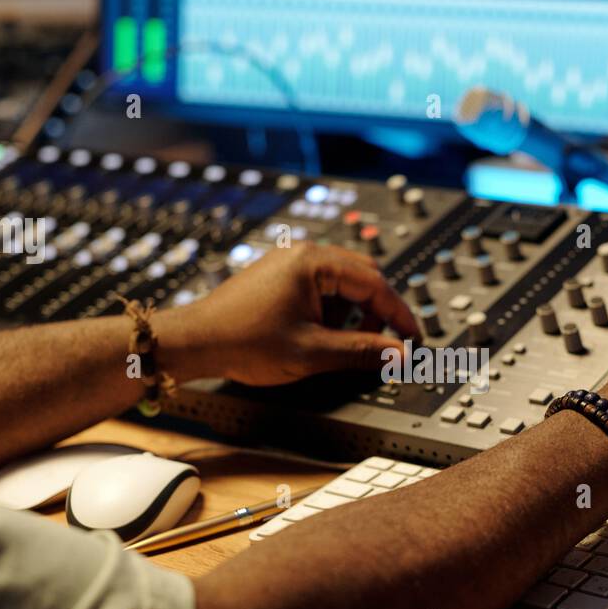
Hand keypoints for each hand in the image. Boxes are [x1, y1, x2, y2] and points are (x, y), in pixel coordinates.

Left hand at [157, 243, 417, 385]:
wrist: (195, 343)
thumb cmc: (243, 342)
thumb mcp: (312, 353)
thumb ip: (361, 351)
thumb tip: (397, 353)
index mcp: (313, 263)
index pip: (375, 283)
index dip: (398, 315)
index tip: (412, 339)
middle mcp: (302, 254)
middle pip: (363, 276)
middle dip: (378, 312)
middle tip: (386, 343)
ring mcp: (289, 263)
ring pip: (343, 283)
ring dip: (353, 313)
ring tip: (344, 344)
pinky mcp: (279, 277)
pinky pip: (320, 287)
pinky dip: (332, 311)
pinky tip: (321, 337)